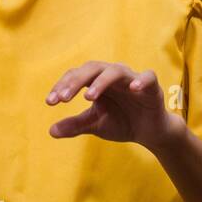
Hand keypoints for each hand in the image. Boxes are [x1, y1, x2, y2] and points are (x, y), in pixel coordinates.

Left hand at [46, 61, 172, 148]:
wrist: (149, 133)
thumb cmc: (121, 122)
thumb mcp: (95, 124)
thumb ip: (75, 125)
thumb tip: (50, 131)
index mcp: (97, 81)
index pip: (76, 76)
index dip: (62, 86)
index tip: (49, 102)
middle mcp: (112, 75)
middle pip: (92, 68)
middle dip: (75, 81)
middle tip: (63, 98)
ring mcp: (132, 78)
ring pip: (115, 70)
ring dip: (100, 82)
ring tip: (88, 97)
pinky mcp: (152, 87)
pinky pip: (147, 77)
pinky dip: (140, 80)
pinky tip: (133, 89)